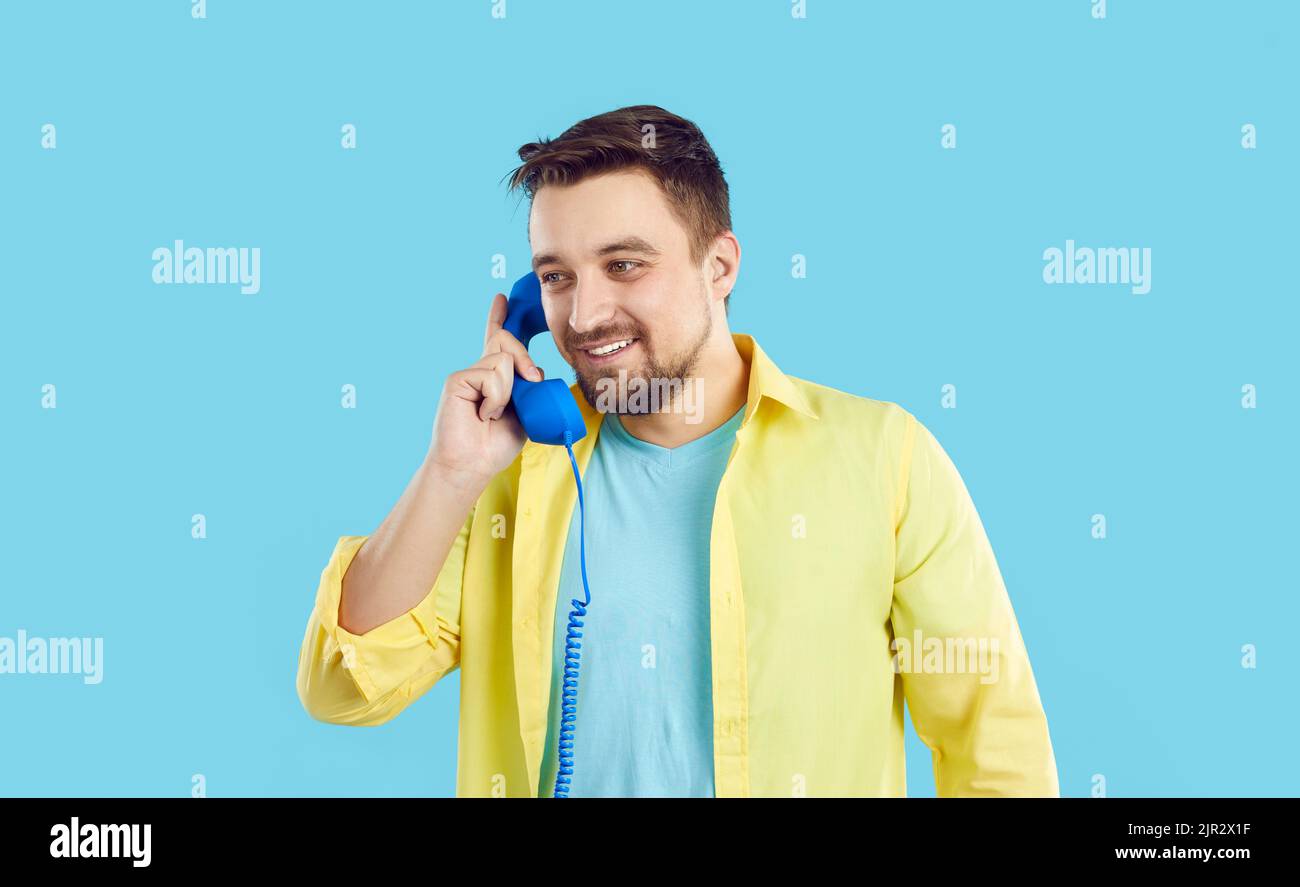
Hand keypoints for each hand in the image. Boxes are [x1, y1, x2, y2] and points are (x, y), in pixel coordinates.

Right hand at [426, 292, 545, 488]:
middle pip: (506, 341)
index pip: (498, 341)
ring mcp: (467, 374)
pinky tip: (483, 414)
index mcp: (495, 378)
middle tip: (530, 381)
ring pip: (503, 359)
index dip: (500, 318)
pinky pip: (491, 374)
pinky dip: (495, 398)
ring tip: (492, 414)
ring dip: (508, 392)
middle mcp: (479, 371)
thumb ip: (528, 388)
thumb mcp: (524, 412)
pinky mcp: (457, 379)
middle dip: (524, 358)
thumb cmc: (496, 444)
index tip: (503, 298)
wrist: (473, 464)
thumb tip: (533, 371)